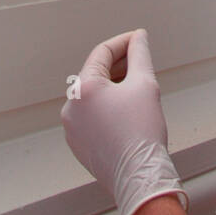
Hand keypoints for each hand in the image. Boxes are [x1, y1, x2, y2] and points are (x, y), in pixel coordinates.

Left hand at [61, 27, 187, 214]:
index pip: (102, 53)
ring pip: (93, 96)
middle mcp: (71, 107)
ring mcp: (71, 128)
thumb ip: (140, 54)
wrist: (138, 177)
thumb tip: (138, 38)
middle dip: (119, 64)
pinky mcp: (77, 144)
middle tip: (141, 60)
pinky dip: (106, 107)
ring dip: (113, 86)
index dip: (124, 42)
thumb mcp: (145, 84)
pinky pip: (91, 116)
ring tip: (136, 87)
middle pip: (96, 73)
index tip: (140, 39)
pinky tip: (126, 111)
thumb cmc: (142, 131)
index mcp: (83, 89)